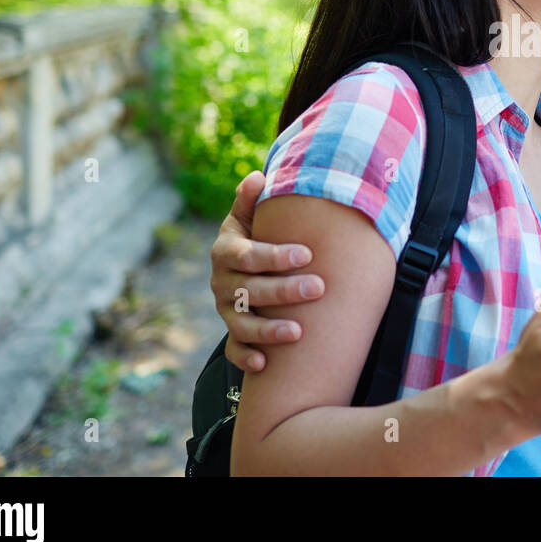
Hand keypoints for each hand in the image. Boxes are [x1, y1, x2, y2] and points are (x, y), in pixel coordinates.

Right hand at [211, 171, 324, 370]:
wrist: (241, 266)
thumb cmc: (254, 235)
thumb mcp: (249, 216)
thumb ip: (251, 199)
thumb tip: (258, 176)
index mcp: (226, 251)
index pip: (248, 255)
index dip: (276, 256)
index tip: (308, 254)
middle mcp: (222, 282)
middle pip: (250, 290)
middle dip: (284, 291)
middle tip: (319, 287)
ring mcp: (226, 310)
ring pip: (241, 324)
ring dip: (268, 331)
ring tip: (299, 334)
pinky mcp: (232, 332)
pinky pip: (233, 350)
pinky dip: (246, 358)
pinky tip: (265, 365)